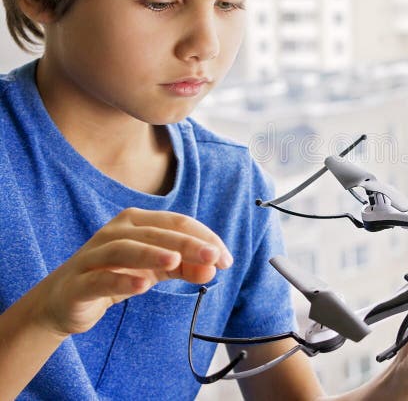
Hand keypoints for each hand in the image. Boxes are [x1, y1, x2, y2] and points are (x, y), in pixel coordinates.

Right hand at [28, 208, 232, 336]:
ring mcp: (93, 255)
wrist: (65, 301)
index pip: (176, 223)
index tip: (227, 259)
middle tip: (214, 257)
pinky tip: (142, 286)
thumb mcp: (156, 271)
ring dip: (152, 254)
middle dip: (187, 244)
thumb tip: (215, 267)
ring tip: (176, 261)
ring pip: (125, 249)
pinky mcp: (78, 283)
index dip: (204, 238)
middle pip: (155, 233)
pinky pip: (100, 278)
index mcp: (136, 222)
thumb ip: (186, 268)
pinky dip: (122, 280)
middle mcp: (114, 232)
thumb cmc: (116, 275)